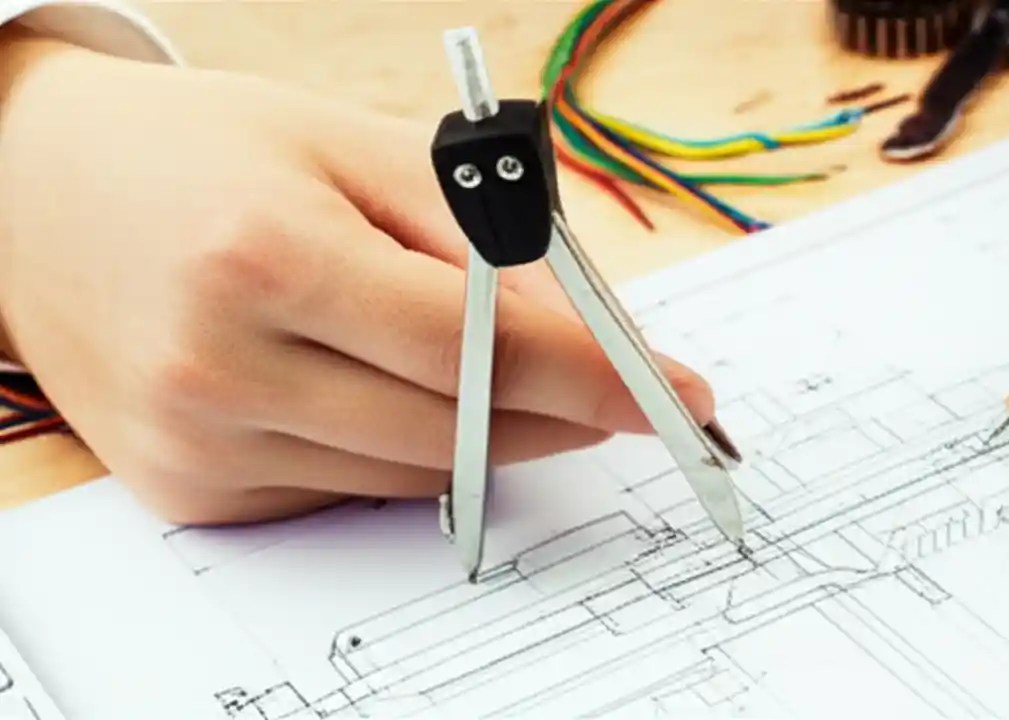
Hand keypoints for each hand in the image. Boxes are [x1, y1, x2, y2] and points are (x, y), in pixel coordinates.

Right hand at [0, 30, 714, 523]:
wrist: (37, 194)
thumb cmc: (209, 153)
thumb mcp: (355, 147)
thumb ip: (480, 235)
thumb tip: (585, 328)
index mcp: (266, 256)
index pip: (475, 348)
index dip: (593, 376)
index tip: (677, 395)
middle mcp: (220, 365)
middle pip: (457, 428)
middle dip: (561, 414)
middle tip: (625, 393)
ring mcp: (198, 442)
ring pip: (413, 473)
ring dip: (490, 436)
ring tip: (511, 380)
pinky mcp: (189, 489)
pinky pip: (348, 489)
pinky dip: (404, 452)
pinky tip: (399, 395)